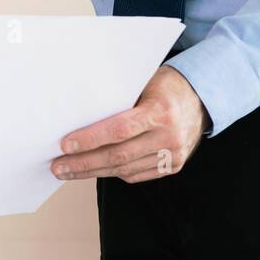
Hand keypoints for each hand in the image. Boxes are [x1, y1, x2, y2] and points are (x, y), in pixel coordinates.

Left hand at [51, 65, 210, 183]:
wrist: (201, 98)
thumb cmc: (163, 86)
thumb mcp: (142, 84)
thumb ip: (116, 100)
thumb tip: (77, 116)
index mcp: (160, 111)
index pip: (119, 130)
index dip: (90, 140)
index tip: (65, 146)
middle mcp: (169, 136)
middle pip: (118, 156)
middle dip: (83, 163)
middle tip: (57, 167)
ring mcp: (174, 154)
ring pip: (125, 169)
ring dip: (92, 172)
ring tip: (67, 172)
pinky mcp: (174, 165)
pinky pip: (136, 175)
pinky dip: (112, 173)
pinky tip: (93, 171)